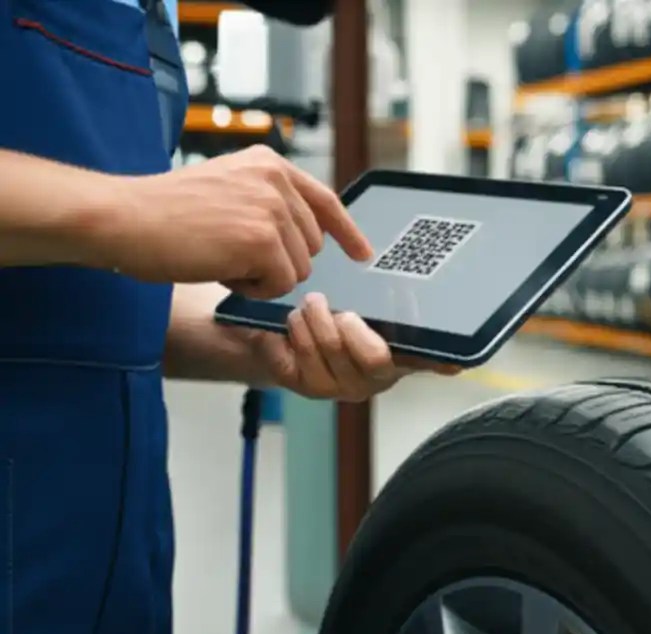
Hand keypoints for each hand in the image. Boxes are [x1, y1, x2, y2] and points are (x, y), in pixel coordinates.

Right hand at [100, 145, 371, 297]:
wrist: (122, 217)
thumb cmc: (163, 213)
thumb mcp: (226, 190)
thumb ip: (266, 202)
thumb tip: (309, 235)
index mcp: (268, 163)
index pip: (324, 199)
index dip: (346, 230)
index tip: (362, 253)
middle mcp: (276, 180)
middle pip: (310, 246)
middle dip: (276, 261)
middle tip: (226, 249)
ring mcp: (272, 208)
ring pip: (297, 270)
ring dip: (261, 276)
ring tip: (218, 254)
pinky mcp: (263, 239)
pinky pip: (279, 286)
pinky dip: (251, 288)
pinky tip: (218, 267)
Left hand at [242, 293, 458, 401]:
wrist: (285, 344)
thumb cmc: (341, 322)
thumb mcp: (372, 316)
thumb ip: (406, 322)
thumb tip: (457, 360)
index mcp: (398, 361)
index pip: (425, 363)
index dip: (438, 361)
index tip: (447, 357)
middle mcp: (372, 381)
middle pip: (368, 354)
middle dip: (341, 321)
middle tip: (320, 299)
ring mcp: (338, 388)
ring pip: (325, 349)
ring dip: (307, 320)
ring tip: (304, 307)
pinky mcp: (304, 388)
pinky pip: (291, 361)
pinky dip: (285, 336)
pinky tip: (284, 328)